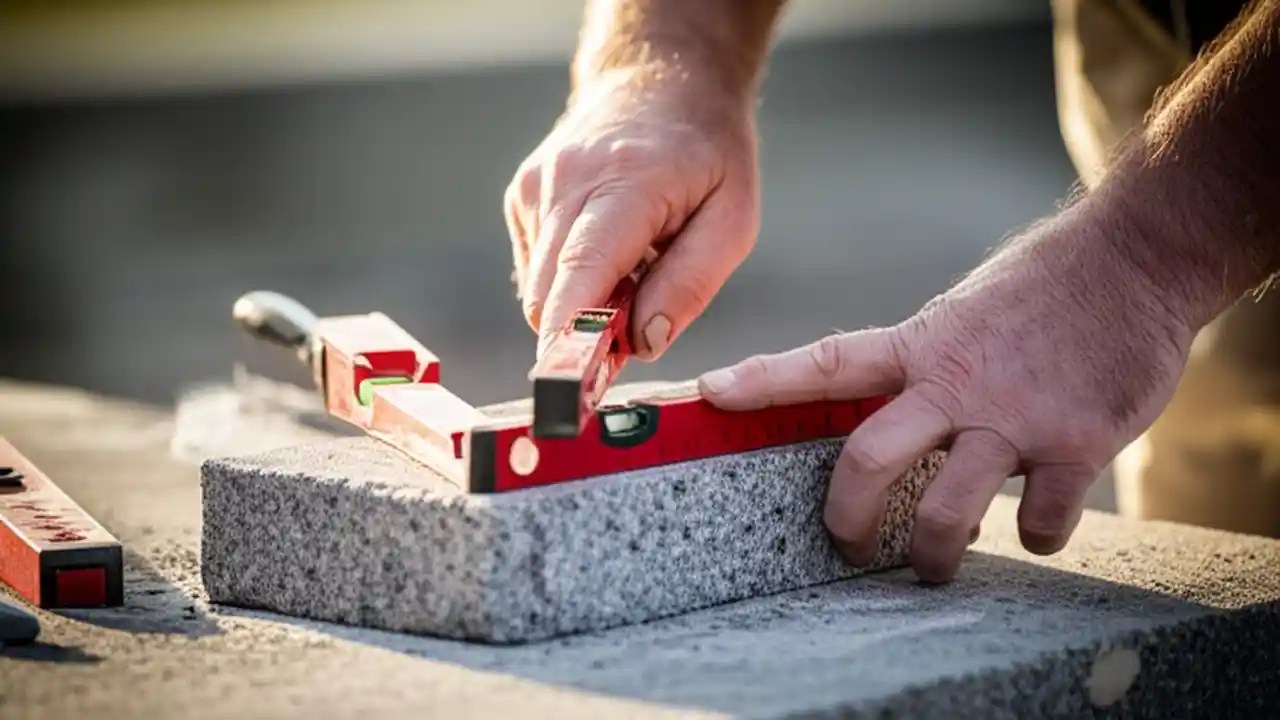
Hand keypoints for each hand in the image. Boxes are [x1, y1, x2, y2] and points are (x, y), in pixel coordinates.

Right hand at [504, 69, 759, 359]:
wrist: (661, 79)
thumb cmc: (707, 153)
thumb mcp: (733, 218)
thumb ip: (692, 282)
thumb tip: (645, 342)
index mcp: (626, 182)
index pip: (583, 267)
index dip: (569, 332)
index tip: (564, 384)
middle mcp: (567, 181)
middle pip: (551, 292)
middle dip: (582, 338)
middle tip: (632, 340)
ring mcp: (536, 187)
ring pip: (540, 289)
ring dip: (581, 306)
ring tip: (633, 272)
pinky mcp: (522, 196)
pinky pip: (537, 270)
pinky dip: (570, 281)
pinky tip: (608, 253)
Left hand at [697, 202, 1195, 582]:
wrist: (1136, 262)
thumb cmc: (1040, 289)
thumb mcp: (961, 315)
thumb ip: (923, 365)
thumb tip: (888, 412)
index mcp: (922, 346)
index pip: (826, 364)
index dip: (763, 380)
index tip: (709, 393)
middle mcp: (956, 384)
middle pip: (868, 460)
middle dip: (845, 518)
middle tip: (845, 542)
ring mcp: (1013, 417)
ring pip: (946, 511)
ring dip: (932, 555)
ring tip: (932, 564)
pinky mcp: (1074, 445)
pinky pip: (1039, 521)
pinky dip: (1034, 535)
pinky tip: (1036, 525)